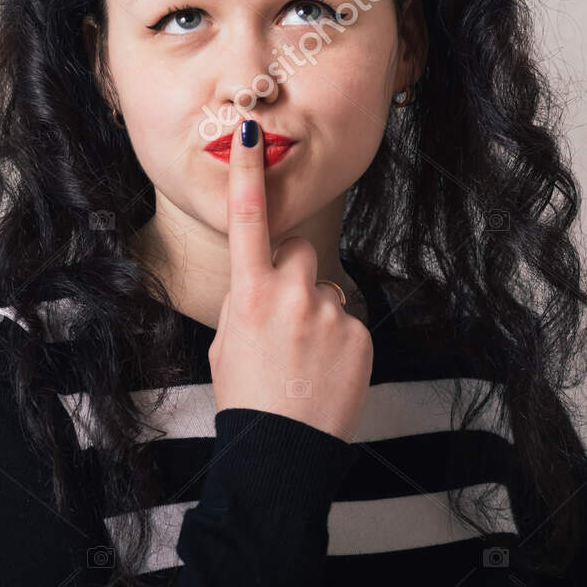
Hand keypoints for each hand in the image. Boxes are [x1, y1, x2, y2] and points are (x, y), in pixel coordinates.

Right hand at [207, 115, 373, 441]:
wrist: (282, 453)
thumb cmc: (246, 398)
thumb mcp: (226, 343)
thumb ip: (245, 302)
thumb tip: (263, 284)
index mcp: (249, 294)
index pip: (248, 220)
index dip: (250, 174)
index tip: (253, 133)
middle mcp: (292, 294)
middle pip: (300, 253)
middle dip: (293, 275)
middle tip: (283, 320)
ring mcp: (330, 314)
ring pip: (326, 292)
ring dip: (317, 314)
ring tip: (303, 360)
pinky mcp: (360, 335)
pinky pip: (348, 321)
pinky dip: (338, 342)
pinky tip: (323, 373)